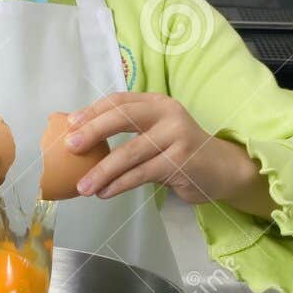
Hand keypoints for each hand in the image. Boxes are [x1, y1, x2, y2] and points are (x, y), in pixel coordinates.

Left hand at [65, 92, 274, 215]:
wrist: (222, 169)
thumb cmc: (180, 152)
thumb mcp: (157, 134)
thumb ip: (130, 132)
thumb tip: (82, 140)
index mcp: (157, 103)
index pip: (120, 100)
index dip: (93, 111)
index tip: (70, 124)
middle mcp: (167, 114)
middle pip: (123, 117)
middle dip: (93, 131)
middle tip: (70, 147)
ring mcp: (176, 137)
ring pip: (130, 152)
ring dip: (102, 171)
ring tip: (83, 187)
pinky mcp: (180, 163)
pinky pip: (142, 174)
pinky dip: (119, 184)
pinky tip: (104, 192)